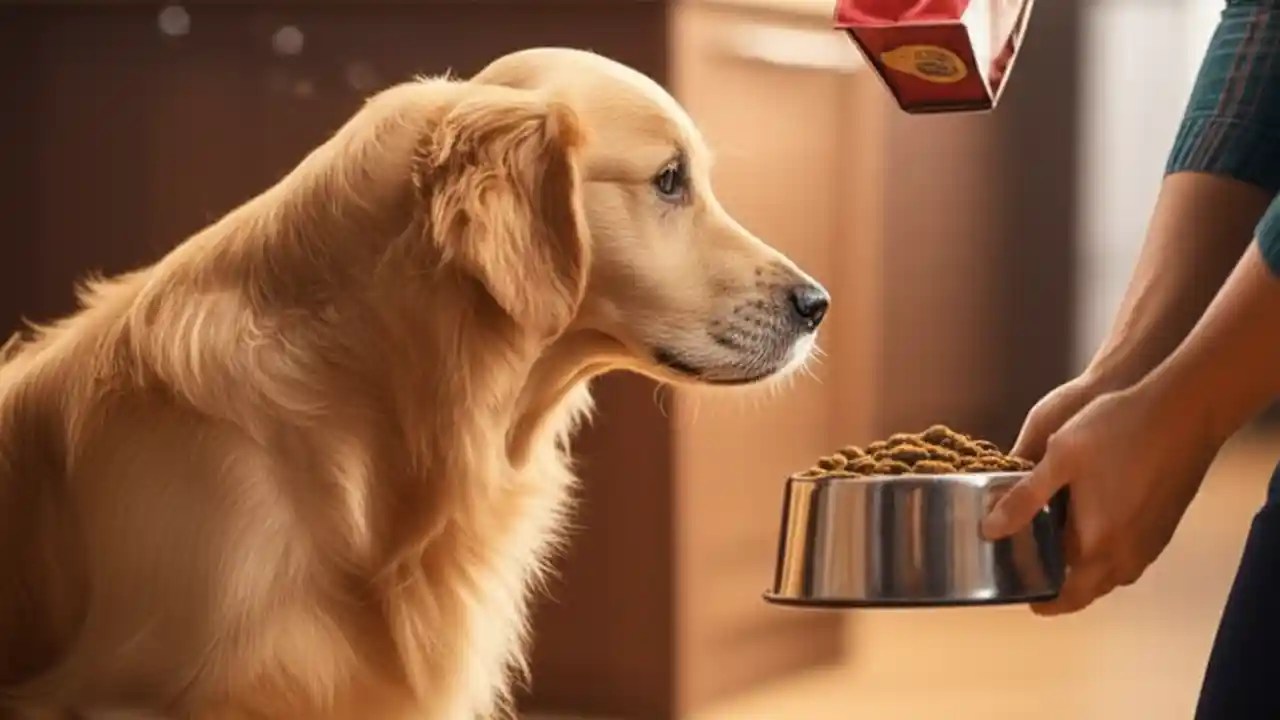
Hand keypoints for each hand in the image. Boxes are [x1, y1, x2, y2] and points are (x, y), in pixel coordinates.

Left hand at [982, 383, 1220, 615]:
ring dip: (1089, 573)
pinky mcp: (1166, 527)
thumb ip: (1024, 499)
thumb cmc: (1118, 430)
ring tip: (1061, 552)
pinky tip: (1094, 527)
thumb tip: (991, 530)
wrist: (1186, 412)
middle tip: (1039, 575)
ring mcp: (1153, 543)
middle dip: (1065, 590)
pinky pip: (1132, 556)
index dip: (1045, 599)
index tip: (1028, 598)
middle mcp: (1129, 553)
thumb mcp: (1059, 459)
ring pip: (1115, 574)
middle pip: (1092, 589)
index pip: (1068, 593)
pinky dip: (1110, 555)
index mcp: (1098, 544)